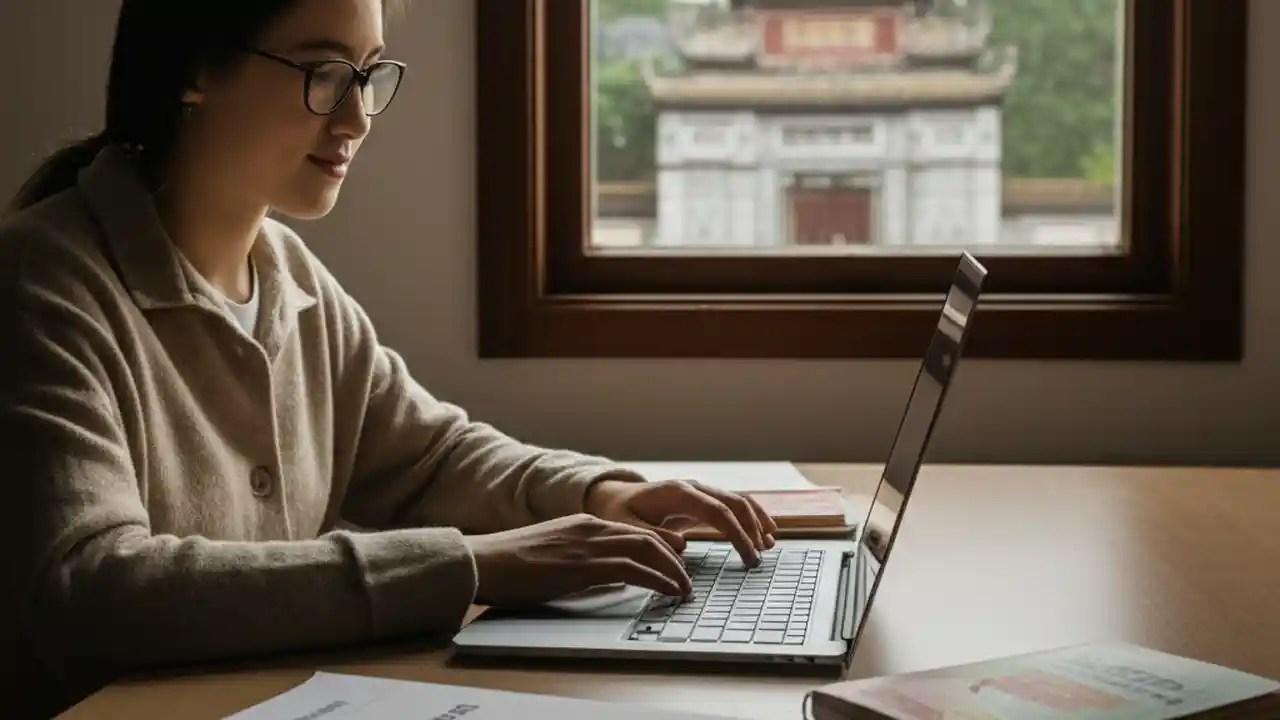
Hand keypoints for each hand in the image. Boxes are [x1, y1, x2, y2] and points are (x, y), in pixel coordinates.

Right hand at [464, 514, 694, 605]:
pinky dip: (659, 580)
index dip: (659, 547)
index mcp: (584, 523)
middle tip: (686, 579)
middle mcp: (592, 528)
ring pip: (648, 550)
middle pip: (648, 538)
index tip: (673, 563)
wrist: (485, 560)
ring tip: (685, 589)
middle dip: (674, 559)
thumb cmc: (510, 563)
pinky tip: (670, 591)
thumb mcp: (553, 553)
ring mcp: (590, 545)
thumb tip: (603, 576)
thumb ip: (580, 558)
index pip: (633, 531)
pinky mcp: (586, 565)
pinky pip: (635, 570)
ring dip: (673, 571)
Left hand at [585, 478, 779, 566]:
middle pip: (734, 503)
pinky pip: (732, 504)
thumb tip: (681, 546)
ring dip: (756, 520)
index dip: (737, 534)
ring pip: (738, 499)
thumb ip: (652, 536)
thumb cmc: (619, 513)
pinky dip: (750, 516)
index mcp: (677, 493)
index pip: (718, 512)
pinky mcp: (701, 499)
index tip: (750, 555)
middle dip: (752, 528)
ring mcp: (699, 490)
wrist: (613, 496)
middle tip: (761, 556)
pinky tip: (763, 531)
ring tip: (771, 544)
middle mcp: (692, 487)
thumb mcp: (626, 527)